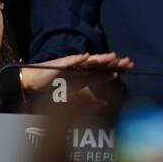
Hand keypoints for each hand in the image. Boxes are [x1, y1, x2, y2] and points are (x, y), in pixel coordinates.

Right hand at [20, 52, 135, 93]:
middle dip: (114, 62)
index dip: (116, 68)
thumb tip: (103, 104)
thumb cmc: (52, 89)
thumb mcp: (73, 98)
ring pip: (88, 61)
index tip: (129, 68)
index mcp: (83, 74)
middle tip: (129, 62)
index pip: (102, 71)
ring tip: (112, 57)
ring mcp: (70, 64)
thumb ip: (88, 101)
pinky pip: (69, 61)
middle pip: (99, 64)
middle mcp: (79, 67)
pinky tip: (86, 56)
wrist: (33, 84)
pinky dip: (77, 58)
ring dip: (100, 58)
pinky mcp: (58, 64)